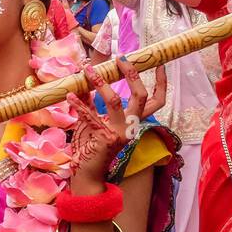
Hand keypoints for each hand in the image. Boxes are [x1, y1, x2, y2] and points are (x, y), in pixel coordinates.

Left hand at [65, 58, 166, 188]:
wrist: (87, 172)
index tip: (159, 64)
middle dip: (132, 75)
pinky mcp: (105, 138)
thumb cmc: (91, 145)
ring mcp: (119, 133)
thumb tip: (84, 79)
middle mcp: (131, 127)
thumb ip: (90, 101)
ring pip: (115, 102)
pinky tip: (69, 95)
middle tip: (120, 59)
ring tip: (87, 70)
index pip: (157, 101)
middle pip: (142, 97)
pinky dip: (79, 104)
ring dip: (100, 83)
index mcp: (134, 121)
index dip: (162, 83)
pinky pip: (91, 116)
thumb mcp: (94, 120)